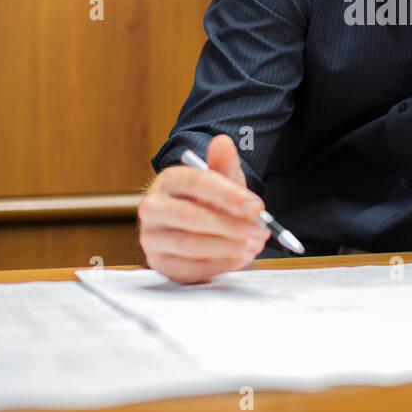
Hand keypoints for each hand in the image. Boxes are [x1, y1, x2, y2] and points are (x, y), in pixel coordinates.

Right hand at [138, 133, 270, 283]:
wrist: (196, 227)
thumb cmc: (209, 201)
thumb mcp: (222, 179)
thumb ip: (224, 163)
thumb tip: (223, 142)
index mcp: (169, 180)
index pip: (196, 182)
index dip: (229, 196)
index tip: (257, 207)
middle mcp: (153, 207)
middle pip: (190, 217)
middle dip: (231, 226)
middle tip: (260, 231)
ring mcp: (152, 237)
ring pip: (190, 245)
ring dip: (229, 247)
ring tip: (254, 244)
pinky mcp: (159, 263)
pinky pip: (190, 269)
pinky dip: (220, 265)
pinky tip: (240, 257)